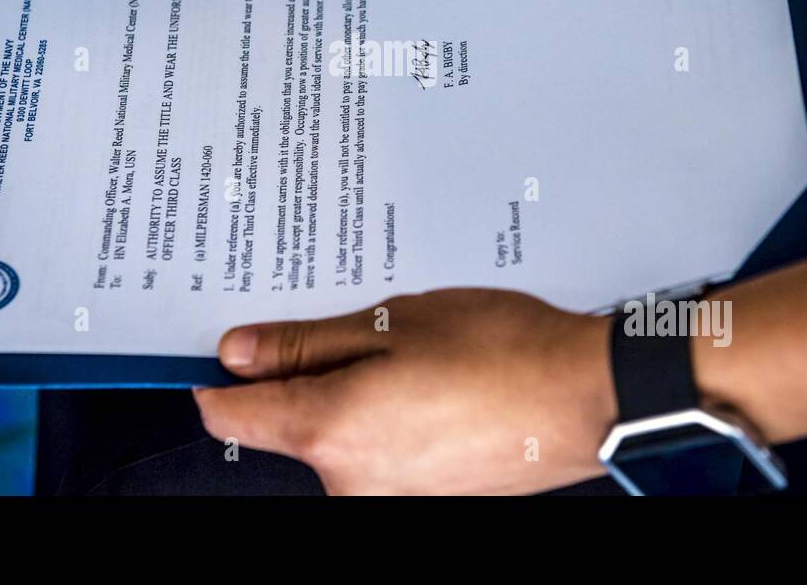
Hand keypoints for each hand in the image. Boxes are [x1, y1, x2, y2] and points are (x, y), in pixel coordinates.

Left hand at [193, 288, 615, 494]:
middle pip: (286, 420)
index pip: (229, 414)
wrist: (587, 397)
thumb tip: (237, 353)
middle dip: (301, 367)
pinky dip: (386, 407)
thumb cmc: (498, 351)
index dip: (219, 373)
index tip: (229, 338)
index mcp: (328, 432)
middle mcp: (349, 479)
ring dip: (350, 384)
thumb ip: (304, 343)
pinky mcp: (422, 491)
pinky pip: (378, 445)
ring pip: (335, 430)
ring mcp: (388, 492)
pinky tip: (429, 371)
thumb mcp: (391, 324)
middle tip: (346, 314)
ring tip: (403, 338)